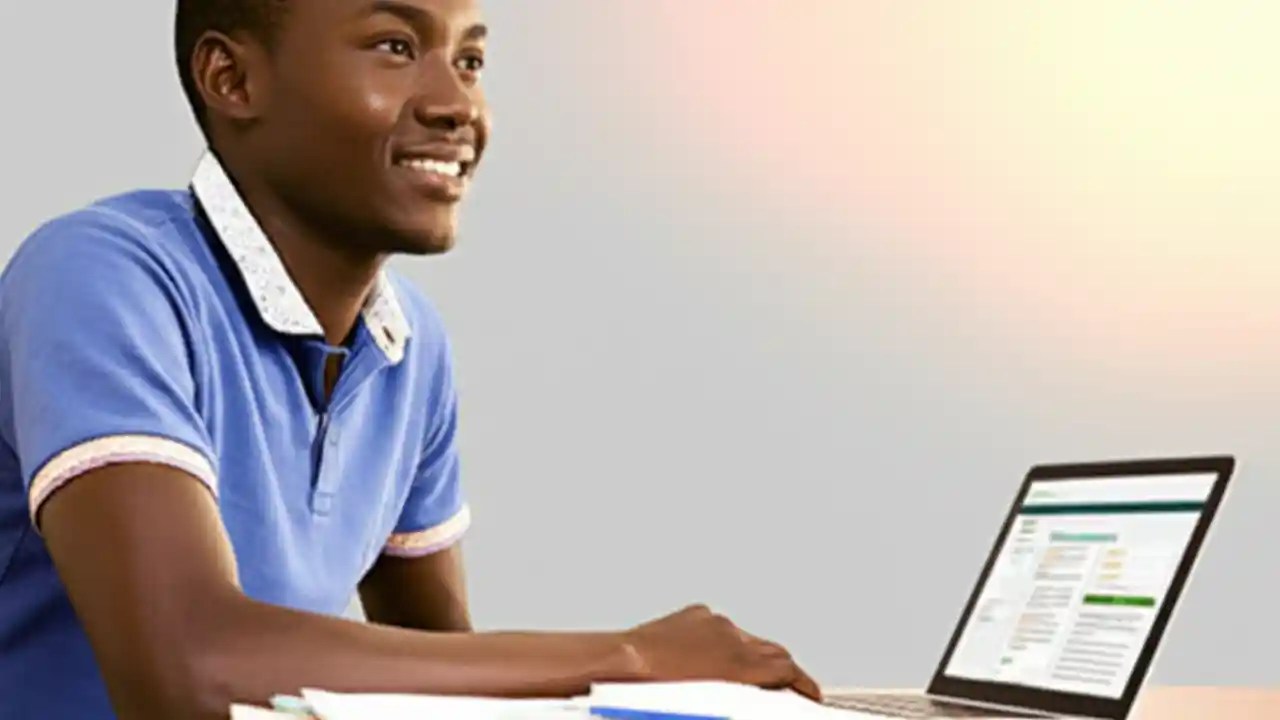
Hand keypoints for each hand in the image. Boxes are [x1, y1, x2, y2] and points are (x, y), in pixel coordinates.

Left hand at [622, 604, 822, 701]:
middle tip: (789, 687)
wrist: (622, 662)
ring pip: (748, 638)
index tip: (810, 693)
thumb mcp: (712, 703)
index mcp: (740, 663)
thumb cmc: (655, 691)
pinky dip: (724, 642)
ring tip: (746, 677)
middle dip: (784, 670)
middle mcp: (732, 636)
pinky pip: (720, 627)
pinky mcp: (696, 614)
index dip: (803, 683)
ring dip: (752, 656)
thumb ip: (746, 694)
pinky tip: (712, 657)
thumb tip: (760, 693)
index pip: (787, 670)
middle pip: (775, 651)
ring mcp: (714, 622)